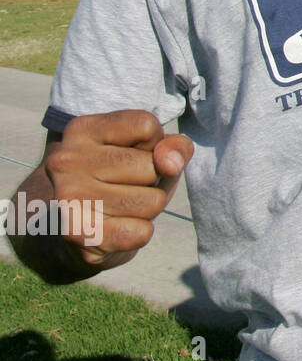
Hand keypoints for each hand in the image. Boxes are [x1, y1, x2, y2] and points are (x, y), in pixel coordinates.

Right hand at [41, 110, 193, 268]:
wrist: (69, 226)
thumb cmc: (119, 180)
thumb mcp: (149, 153)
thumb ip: (174, 147)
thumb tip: (172, 164)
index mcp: (83, 130)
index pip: (147, 125)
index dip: (154, 144)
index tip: (133, 154)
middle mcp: (68, 161)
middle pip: (152, 168)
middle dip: (153, 181)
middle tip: (125, 187)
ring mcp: (68, 198)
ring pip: (152, 202)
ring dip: (147, 209)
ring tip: (120, 207)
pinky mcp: (77, 234)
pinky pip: (141, 232)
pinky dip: (139, 232)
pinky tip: (116, 227)